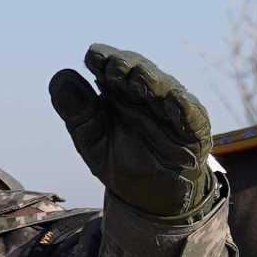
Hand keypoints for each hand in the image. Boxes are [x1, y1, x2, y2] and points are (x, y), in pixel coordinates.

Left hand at [49, 46, 215, 220]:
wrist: (150, 198)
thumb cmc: (123, 162)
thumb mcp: (92, 142)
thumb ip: (77, 113)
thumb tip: (61, 75)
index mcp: (119, 92)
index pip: (111, 65)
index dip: (103, 58)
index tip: (92, 57)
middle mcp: (147, 95)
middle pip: (139, 69)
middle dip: (126, 66)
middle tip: (113, 69)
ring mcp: (172, 110)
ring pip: (166, 87)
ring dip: (152, 81)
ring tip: (138, 79)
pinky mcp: (195, 130)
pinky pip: (192, 115)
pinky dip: (184, 107)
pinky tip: (174, 101)